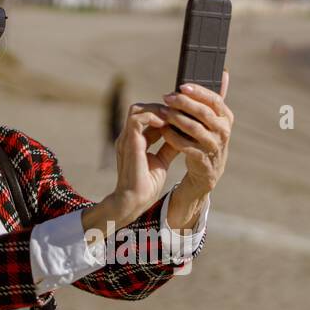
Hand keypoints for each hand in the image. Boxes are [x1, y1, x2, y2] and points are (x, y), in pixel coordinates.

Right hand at [97, 98, 181, 226]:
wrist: (135, 200)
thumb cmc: (146, 185)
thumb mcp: (161, 161)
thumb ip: (168, 147)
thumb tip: (183, 134)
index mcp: (135, 141)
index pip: (147, 117)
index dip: (163, 114)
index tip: (180, 116)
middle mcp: (129, 137)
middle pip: (141, 108)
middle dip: (160, 108)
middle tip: (178, 113)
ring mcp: (127, 138)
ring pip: (138, 109)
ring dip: (156, 110)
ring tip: (172, 117)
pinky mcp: (129, 142)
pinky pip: (136, 119)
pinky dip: (151, 117)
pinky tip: (165, 124)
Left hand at [156, 69, 231, 195]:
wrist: (208, 170)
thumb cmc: (207, 137)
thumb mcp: (215, 119)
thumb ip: (215, 98)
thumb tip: (223, 72)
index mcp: (227, 117)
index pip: (215, 100)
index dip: (198, 92)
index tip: (181, 86)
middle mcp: (223, 131)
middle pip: (203, 113)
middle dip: (183, 103)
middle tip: (167, 98)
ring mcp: (214, 146)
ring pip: (194, 128)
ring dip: (176, 119)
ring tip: (163, 112)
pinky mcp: (202, 159)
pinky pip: (185, 146)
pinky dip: (173, 137)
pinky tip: (163, 130)